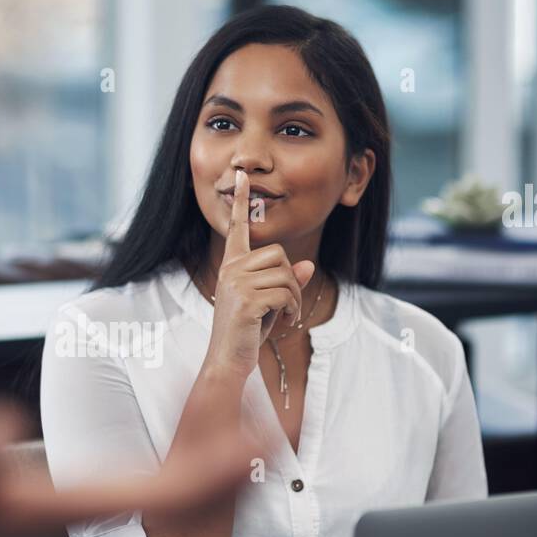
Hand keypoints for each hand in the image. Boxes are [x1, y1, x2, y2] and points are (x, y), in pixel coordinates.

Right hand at [0, 398, 253, 536]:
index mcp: (90, 506)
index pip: (170, 487)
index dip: (215, 463)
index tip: (258, 440)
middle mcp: (106, 512)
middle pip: (193, 486)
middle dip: (240, 455)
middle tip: (287, 419)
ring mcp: (101, 514)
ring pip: (182, 486)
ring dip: (223, 454)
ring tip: (263, 422)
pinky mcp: (91, 510)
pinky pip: (162, 484)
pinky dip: (193, 458)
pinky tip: (199, 438)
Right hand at [206, 169, 313, 379]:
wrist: (229, 359)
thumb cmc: (248, 331)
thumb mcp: (270, 302)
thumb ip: (286, 281)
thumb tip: (307, 265)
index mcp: (232, 265)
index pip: (238, 228)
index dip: (240, 202)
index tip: (242, 177)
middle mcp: (231, 269)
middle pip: (279, 253)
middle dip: (291, 279)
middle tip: (287, 303)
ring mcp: (236, 283)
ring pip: (286, 274)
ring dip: (294, 297)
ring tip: (284, 313)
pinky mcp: (246, 300)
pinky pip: (285, 292)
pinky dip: (291, 308)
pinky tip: (283, 320)